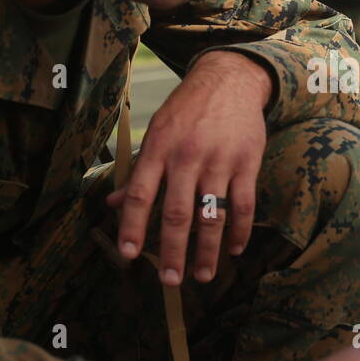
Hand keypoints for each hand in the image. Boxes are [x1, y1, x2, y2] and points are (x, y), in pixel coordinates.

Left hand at [107, 50, 270, 284]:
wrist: (229, 80)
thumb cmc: (187, 110)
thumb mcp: (157, 133)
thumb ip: (139, 170)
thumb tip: (112, 202)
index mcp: (159, 149)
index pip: (140, 194)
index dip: (132, 226)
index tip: (128, 255)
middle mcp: (186, 157)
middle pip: (176, 213)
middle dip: (172, 251)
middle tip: (169, 280)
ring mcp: (218, 160)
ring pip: (211, 215)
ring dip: (207, 250)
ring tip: (203, 276)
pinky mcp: (246, 162)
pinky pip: (243, 204)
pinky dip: (239, 231)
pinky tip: (234, 250)